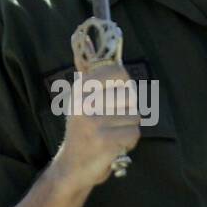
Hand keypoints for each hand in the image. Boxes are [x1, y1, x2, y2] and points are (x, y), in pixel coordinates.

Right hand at [54, 62, 140, 190]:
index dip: (125, 82)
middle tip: (112, 122)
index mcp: (81, 89)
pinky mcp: (105, 141)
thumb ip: (89, 75)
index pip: (118, 71)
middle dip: (128, 111)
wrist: (71, 168)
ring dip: (128, 128)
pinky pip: (134, 134)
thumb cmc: (82, 132)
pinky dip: (129, 142)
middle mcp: (85, 102)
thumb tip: (85, 39)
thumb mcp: (79, 100)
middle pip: (131, 96)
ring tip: (111, 134)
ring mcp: (94, 122)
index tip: (119, 93)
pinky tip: (115, 145)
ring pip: (135, 116)